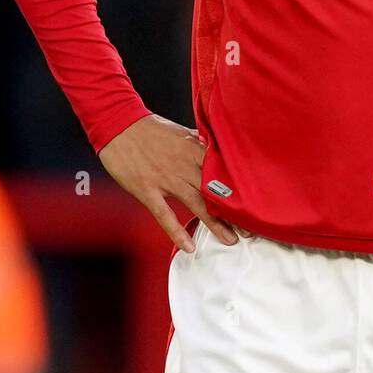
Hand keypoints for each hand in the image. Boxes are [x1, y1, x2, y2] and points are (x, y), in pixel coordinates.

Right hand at [98, 113, 237, 252]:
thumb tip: (218, 150)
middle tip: (251, 229)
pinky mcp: (147, 189)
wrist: (118, 125)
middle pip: (214, 192)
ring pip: (196, 204)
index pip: (223, 172)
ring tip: (230, 240)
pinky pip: (164, 214)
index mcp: (194, 150)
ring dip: (214, 224)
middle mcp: (184, 166)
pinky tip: (189, 247)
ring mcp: (165, 179)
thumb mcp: (181, 132)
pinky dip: (177, 231)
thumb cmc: (150, 128)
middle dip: (233, 211)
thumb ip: (200, 144)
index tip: (254, 202)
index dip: (239, 189)